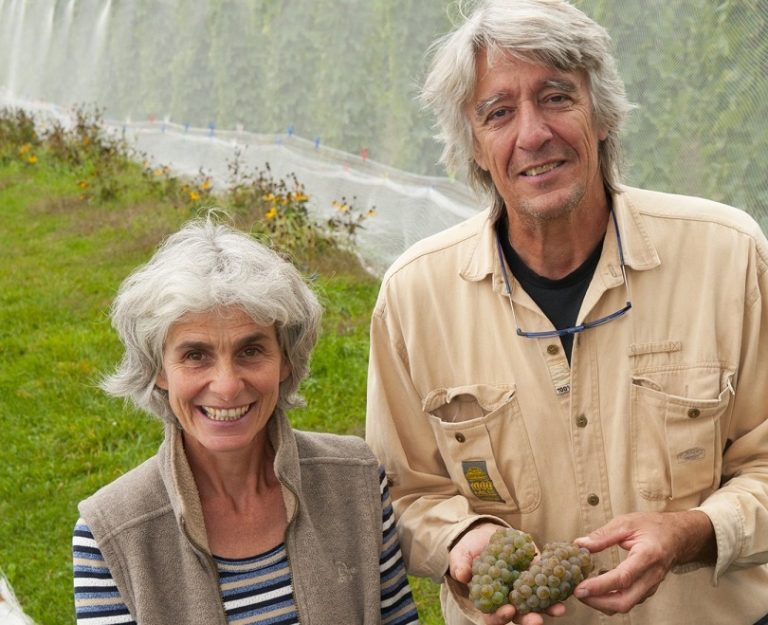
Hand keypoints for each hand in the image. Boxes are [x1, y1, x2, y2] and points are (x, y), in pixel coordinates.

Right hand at [449, 523, 565, 623]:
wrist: (484, 535)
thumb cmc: (468, 550)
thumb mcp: (460, 555)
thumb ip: (461, 565)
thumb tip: (462, 575)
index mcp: (489, 600)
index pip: (494, 616)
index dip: (500, 616)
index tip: (508, 610)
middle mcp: (508, 598)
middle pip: (519, 615)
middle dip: (529, 619)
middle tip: (537, 620)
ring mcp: (524, 587)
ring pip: (537, 603)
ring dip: (548, 608)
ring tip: (559, 609)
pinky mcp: (535, 572)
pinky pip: (548, 582)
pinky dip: (557, 586)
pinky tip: (566, 586)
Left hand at [573, 510, 714, 614]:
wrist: (678, 535)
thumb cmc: (653, 526)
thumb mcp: (626, 522)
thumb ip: (603, 535)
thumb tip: (580, 545)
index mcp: (648, 555)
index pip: (623, 577)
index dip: (600, 585)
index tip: (580, 588)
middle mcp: (652, 576)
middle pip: (625, 601)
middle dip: (598, 602)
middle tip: (577, 593)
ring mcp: (651, 586)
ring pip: (626, 605)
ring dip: (602, 603)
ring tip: (582, 591)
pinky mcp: (647, 590)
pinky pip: (628, 600)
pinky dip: (610, 599)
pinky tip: (596, 588)